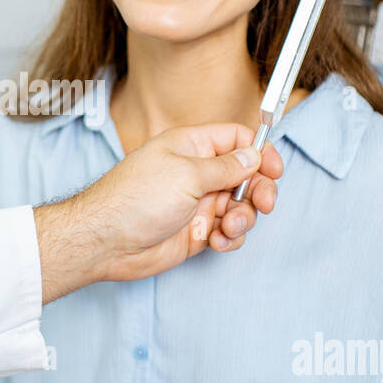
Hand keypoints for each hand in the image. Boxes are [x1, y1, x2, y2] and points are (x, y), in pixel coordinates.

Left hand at [33, 123, 282, 301]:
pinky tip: (217, 241)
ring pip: (240, 207)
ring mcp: (197, 203)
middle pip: (246, 176)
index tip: (276, 169)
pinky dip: (230, 238)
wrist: (106, 242)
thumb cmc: (135, 199)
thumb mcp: (186, 174)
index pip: (236, 140)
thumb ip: (225, 167)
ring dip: (243, 218)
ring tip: (227, 227)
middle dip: (259, 190)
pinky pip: (228, 232)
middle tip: (264, 203)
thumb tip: (253, 156)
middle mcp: (196, 173)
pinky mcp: (196, 231)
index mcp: (191, 147)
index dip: (259, 151)